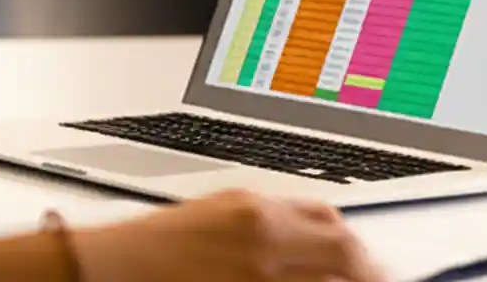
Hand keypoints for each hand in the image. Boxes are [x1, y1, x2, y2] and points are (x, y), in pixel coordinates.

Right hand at [71, 190, 384, 281]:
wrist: (111, 268)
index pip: (333, 224)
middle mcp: (264, 243)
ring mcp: (257, 279)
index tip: (366, 262)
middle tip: (375, 281)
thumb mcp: (218, 212)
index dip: (357, 247)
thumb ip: (271, 219)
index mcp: (256, 212)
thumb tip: (318, 231)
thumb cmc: (153, 246)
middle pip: (343, 254)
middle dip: (365, 270)